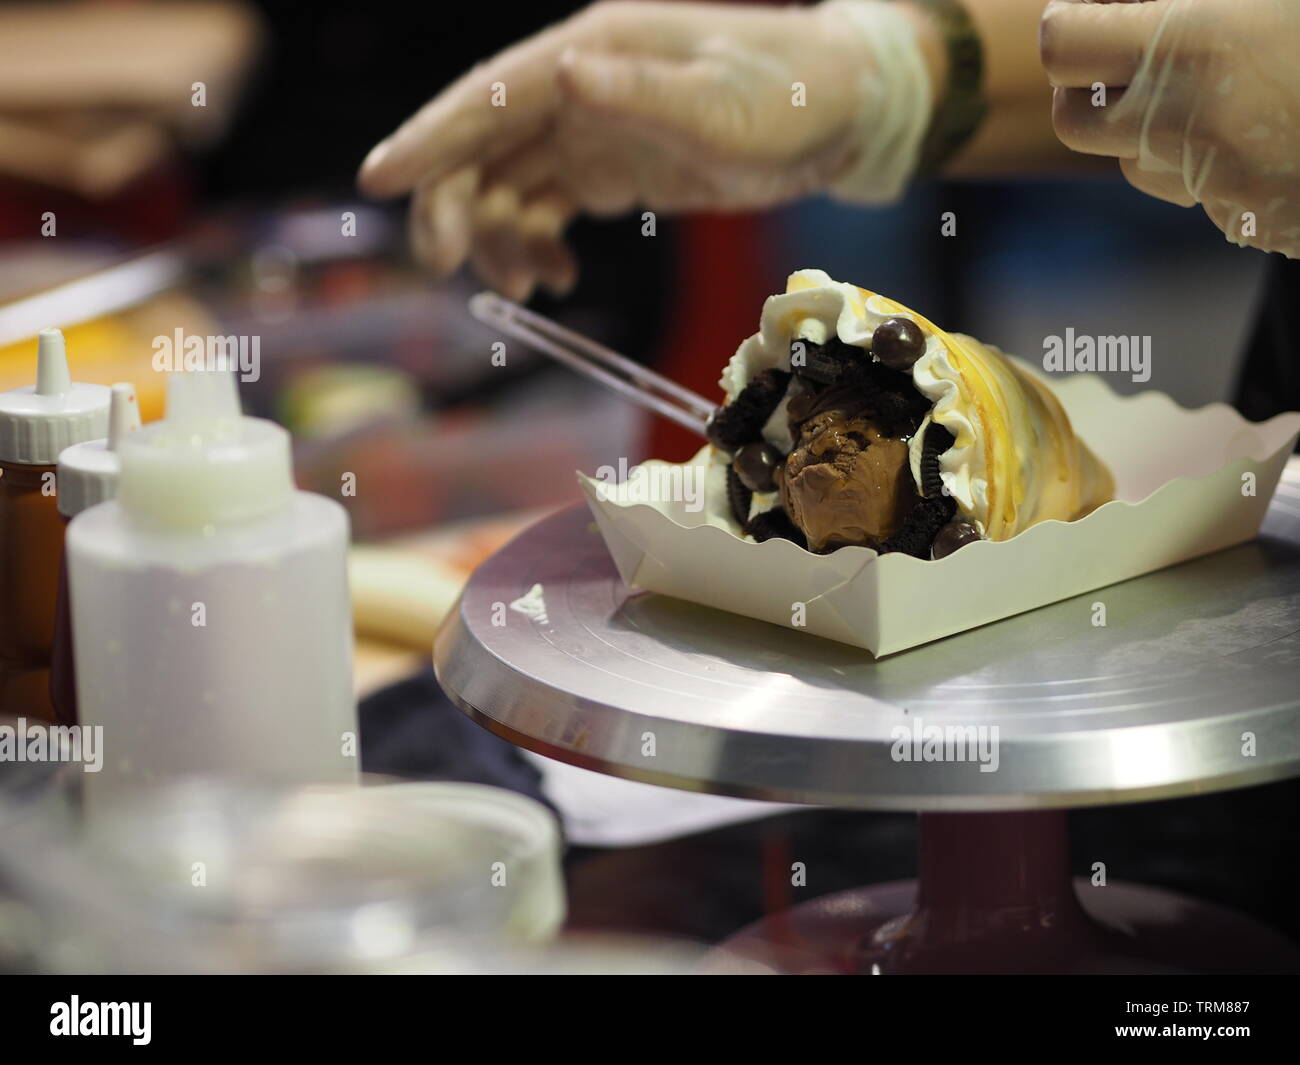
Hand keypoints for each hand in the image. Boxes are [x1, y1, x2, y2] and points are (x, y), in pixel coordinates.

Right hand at [358, 1, 934, 299]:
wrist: (840, 116)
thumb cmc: (793, 98)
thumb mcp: (727, 103)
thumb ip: (646, 95)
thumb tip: (566, 75)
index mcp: (596, 52)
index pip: (491, 95)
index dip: (431, 138)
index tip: (380, 181)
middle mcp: (580, 85)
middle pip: (482, 142)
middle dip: (452, 202)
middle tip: (446, 266)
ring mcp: (591, 126)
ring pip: (506, 182)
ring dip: (497, 236)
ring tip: (528, 287)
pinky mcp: (609, 165)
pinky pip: (544, 207)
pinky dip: (534, 244)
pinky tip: (556, 278)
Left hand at [1042, 0, 1299, 256]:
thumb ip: (1193, 4)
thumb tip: (1124, 8)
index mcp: (1190, 45)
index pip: (1060, 46)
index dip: (1069, 22)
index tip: (1092, 11)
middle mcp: (1183, 122)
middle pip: (1070, 120)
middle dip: (1084, 89)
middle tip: (1124, 59)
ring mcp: (1213, 181)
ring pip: (1134, 164)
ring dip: (1151, 132)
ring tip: (1220, 90)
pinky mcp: (1248, 220)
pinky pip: (1197, 195)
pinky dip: (1211, 165)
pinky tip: (1264, 132)